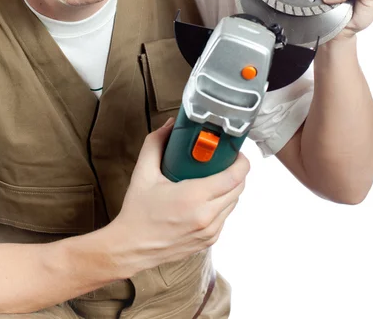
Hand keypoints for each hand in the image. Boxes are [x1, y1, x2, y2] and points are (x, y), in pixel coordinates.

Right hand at [112, 118, 248, 273]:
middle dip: (237, 172)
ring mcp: (210, 231)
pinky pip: (225, 217)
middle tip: (226, 159)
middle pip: (238, 188)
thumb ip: (156, 143)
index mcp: (194, 197)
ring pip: (234, 203)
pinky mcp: (209, 241)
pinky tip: (208, 196)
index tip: (236, 152)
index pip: (234, 177)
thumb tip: (171, 125)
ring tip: (217, 176)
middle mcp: (206, 216)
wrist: (130, 247)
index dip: (241, 162)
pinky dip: (222, 204)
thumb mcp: (143, 172)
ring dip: (230, 188)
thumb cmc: (137, 211)